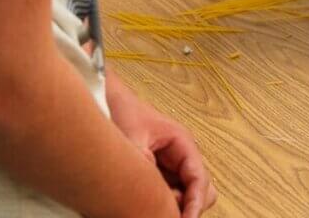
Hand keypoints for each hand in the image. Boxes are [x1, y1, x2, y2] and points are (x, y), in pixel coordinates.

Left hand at [109, 81, 217, 216]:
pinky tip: (144, 203)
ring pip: (187, 194)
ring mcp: (171, 167)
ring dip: (176, 205)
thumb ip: (144, 162)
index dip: (196, 202)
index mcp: (182, 144)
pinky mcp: (158, 174)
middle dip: (189, 205)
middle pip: (201, 189)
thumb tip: (153, 190)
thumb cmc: (124, 113)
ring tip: (153, 207)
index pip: (199, 179)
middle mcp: (182, 157)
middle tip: (168, 213)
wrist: (107, 102)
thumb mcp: (132, 138)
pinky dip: (162, 202)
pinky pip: (169, 194)